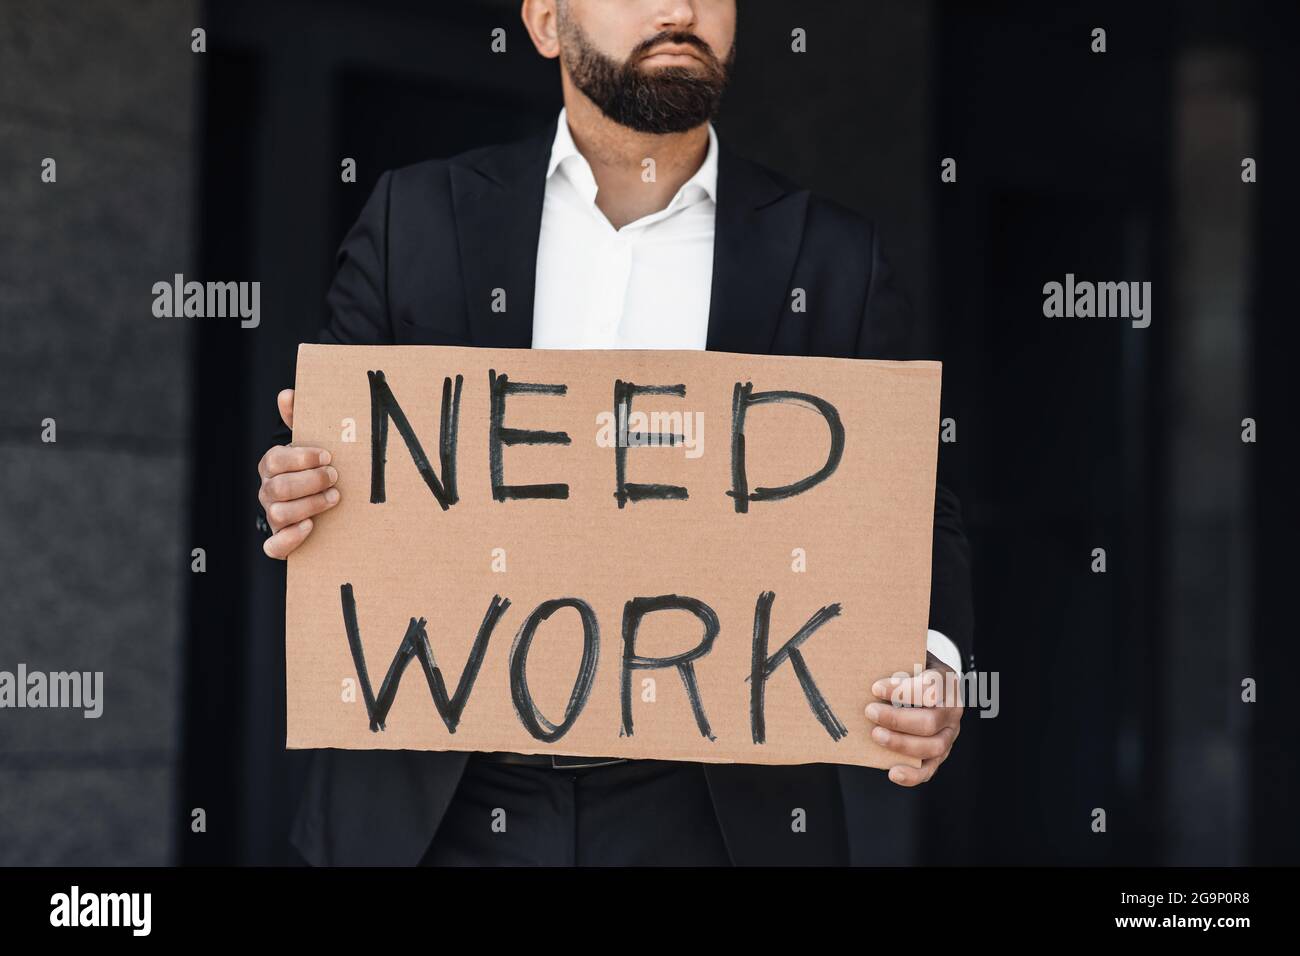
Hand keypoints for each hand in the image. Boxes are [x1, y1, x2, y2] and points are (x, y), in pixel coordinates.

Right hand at [257, 388, 339, 558]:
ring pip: (279, 513)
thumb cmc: (314, 468)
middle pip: (279, 487)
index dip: (302, 458)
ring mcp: (272, 516)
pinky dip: (291, 538)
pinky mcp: (279, 542)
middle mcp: (268, 491)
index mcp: (272, 466)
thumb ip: (299, 420)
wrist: (319, 503)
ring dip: (310, 505)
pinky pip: (274, 546)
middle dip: (311, 482)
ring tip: (334, 497)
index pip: (275, 460)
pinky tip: (311, 526)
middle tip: (336, 477)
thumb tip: (287, 394)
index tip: (329, 456)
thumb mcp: (309, 445)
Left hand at [866, 651, 963, 786]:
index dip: (904, 690)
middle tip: (869, 712)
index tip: (875, 688)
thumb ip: (893, 657)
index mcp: (946, 681)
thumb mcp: (906, 655)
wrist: (922, 684)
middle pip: (930, 720)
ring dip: (902, 743)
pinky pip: (930, 769)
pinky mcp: (940, 753)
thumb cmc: (909, 668)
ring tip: (876, 735)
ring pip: (933, 746)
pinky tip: (892, 773)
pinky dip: (913, 775)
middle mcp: (952, 709)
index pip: (932, 687)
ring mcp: (949, 733)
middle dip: (897, 719)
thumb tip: (861, 660)